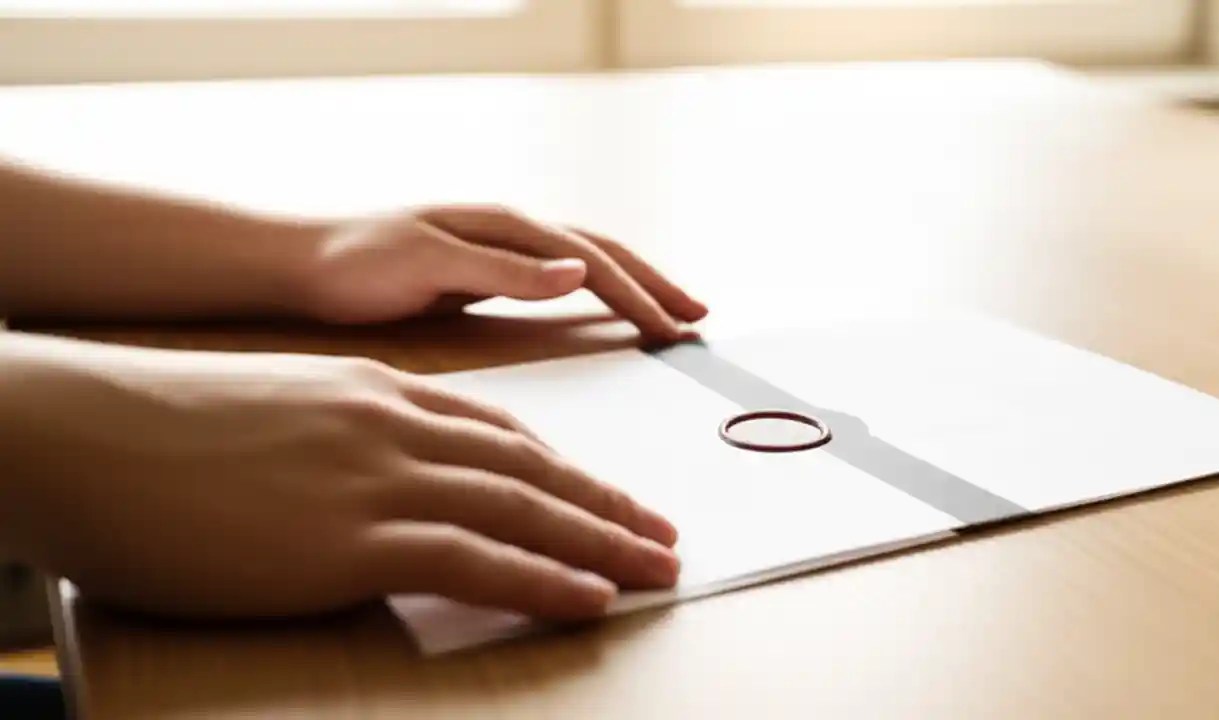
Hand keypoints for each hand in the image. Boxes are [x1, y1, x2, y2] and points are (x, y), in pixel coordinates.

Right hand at [0, 334, 679, 618]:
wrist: (88, 432)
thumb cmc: (164, 432)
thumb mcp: (280, 414)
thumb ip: (346, 439)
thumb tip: (379, 483)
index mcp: (379, 393)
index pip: (501, 429)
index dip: (566, 467)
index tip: (606, 493)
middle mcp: (396, 426)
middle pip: (535, 466)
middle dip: (609, 504)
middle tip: (664, 534)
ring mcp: (379, 478)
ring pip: (524, 507)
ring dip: (603, 542)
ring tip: (658, 568)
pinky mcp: (352, 537)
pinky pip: (476, 557)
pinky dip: (544, 579)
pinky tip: (590, 597)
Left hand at [297, 206, 707, 339]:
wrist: (300, 263)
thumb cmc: (355, 265)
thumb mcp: (427, 265)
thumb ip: (502, 271)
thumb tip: (579, 272)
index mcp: (503, 228)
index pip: (591, 261)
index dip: (638, 296)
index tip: (675, 331)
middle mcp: (509, 232)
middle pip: (601, 252)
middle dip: (654, 282)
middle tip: (700, 316)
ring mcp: (499, 250)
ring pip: (584, 261)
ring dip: (633, 283)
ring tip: (671, 309)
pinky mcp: (485, 272)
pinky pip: (558, 278)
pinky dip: (595, 292)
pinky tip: (604, 307)